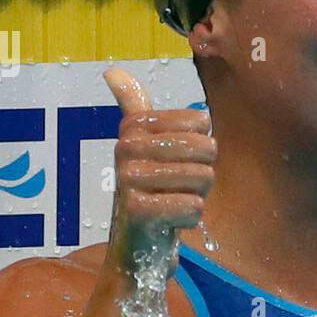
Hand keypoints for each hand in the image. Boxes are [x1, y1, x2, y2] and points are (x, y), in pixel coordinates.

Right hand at [103, 68, 215, 273]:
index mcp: (133, 127)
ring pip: (202, 177)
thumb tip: (110, 70)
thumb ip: (133, 107)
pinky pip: (193, 206)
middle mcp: (125, 148)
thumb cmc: (152, 191)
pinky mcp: (136, 210)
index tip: (177, 162)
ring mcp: (128, 179)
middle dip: (204, 174)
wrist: (136, 246)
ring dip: (197, 197)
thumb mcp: (145, 146)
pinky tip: (170, 223)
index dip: (202, 147)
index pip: (201, 123)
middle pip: (206, 148)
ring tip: (173, 204)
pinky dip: (190, 218)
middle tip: (179, 188)